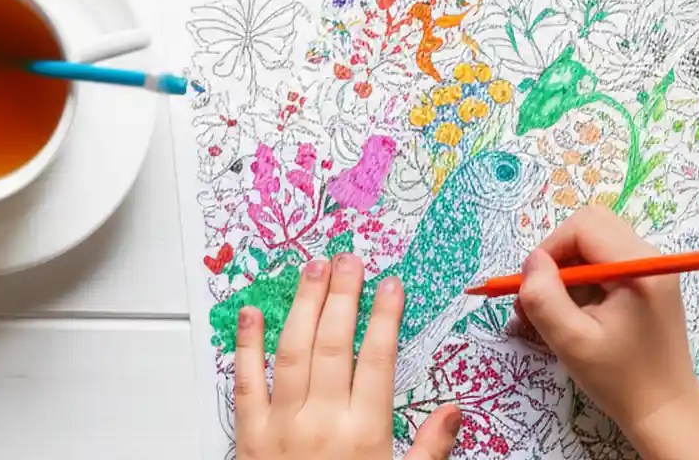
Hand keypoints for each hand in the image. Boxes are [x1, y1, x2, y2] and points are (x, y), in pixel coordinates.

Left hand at [234, 254, 460, 459]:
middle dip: (343, 295)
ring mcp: (281, 427)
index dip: (385, 316)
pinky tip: (251, 313)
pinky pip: (245, 383)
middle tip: (349, 259)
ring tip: (312, 270)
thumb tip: (453, 412)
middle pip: (335, 342)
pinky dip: (245, 345)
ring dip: (303, 305)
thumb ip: (428, 450)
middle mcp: (321, 422)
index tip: (390, 285)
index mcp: (364, 433)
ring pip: (293, 351)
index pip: (378, 358)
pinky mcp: (248, 438)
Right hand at [515, 207, 698, 458]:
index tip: (532, 286)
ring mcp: (652, 268)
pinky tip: (574, 313)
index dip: (549, 248)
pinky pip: (606, 261)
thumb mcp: (572, 342)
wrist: (665, 410)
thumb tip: (532, 261)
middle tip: (540, 294)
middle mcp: (650, 257)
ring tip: (552, 311)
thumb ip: (544, 298)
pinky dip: (583, 279)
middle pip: (591, 226)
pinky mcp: (648, 281)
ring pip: (597, 242)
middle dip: (558, 255)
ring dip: (568, 268)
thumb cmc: (620, 379)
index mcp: (638, 267)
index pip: (584, 226)